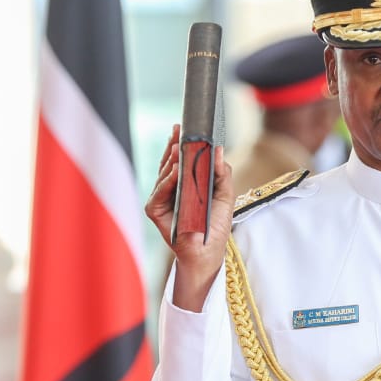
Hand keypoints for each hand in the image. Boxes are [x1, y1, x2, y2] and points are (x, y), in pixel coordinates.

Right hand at [144, 124, 236, 310]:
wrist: (208, 252)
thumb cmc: (214, 226)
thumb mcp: (224, 195)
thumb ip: (222, 173)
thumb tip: (218, 149)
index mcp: (185, 183)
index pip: (180, 159)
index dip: (180, 143)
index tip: (184, 127)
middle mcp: (171, 189)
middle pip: (169, 162)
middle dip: (173, 146)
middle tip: (179, 131)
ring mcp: (161, 199)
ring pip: (164, 174)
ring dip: (171, 161)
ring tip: (178, 147)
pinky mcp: (155, 211)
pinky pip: (160, 192)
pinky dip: (167, 181)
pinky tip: (175, 172)